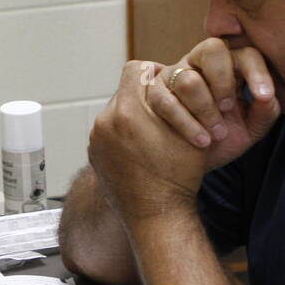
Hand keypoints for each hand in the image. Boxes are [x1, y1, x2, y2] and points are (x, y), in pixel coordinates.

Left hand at [89, 61, 209, 224]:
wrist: (156, 215)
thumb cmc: (179, 174)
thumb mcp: (190, 129)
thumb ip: (179, 98)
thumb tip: (174, 75)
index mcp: (128, 111)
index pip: (137, 69)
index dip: (155, 72)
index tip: (168, 82)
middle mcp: (105, 122)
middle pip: (124, 92)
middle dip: (145, 97)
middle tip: (165, 108)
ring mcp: (96, 139)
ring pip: (116, 112)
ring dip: (134, 116)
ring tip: (155, 131)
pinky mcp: (94, 154)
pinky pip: (109, 132)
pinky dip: (124, 134)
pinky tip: (142, 148)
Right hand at [143, 39, 280, 172]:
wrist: (190, 164)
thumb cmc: (221, 140)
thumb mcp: (250, 130)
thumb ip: (265, 112)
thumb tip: (266, 96)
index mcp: (228, 67)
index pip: (244, 53)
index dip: (256, 71)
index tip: (264, 96)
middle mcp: (199, 64)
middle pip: (212, 48)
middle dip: (224, 80)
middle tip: (228, 108)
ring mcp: (174, 76)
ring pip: (189, 80)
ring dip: (206, 110)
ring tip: (216, 134)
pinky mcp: (153, 94)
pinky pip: (168, 102)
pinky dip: (188, 125)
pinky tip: (202, 142)